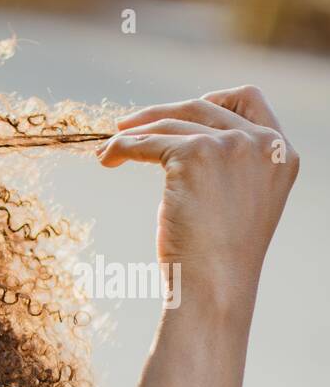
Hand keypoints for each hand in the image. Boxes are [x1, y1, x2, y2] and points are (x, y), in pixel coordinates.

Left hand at [97, 85, 298, 318]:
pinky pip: (146, 141)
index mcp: (280, 153)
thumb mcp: (240, 203)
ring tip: (107, 150)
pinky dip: (121, 147)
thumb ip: (231, 168)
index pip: (249, 100)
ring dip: (133, 133)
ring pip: (170, 123)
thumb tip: (183, 145)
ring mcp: (230, 145)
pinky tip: (107, 159)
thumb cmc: (219, 260)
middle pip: (202, 106)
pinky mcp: (195, 154)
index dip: (210, 99)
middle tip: (126, 125)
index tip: (177, 113)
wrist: (214, 287)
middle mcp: (261, 143)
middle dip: (160, 113)